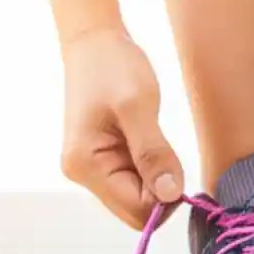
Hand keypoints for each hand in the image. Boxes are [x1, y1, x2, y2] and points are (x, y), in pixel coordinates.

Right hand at [60, 28, 184, 229]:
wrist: (95, 43)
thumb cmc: (113, 67)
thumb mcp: (137, 106)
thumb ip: (153, 154)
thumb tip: (171, 196)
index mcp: (85, 165)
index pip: (136, 210)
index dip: (164, 195)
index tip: (171, 160)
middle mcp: (82, 175)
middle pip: (135, 210)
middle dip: (160, 188)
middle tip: (163, 146)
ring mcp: (90, 169)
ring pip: (136, 197)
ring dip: (155, 175)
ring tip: (151, 135)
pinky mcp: (101, 161)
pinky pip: (133, 181)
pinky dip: (149, 167)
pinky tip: (146, 139)